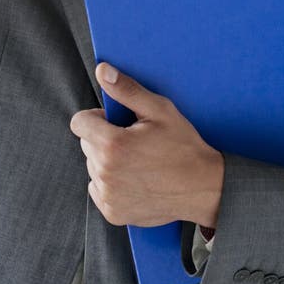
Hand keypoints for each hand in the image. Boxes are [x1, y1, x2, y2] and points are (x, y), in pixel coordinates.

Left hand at [70, 63, 223, 227]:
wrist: (204, 188)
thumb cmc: (183, 146)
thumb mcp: (159, 110)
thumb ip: (126, 90)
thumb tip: (102, 70)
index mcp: (113, 145)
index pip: (79, 123)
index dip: (97, 118)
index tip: (115, 121)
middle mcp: (106, 173)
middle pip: (87, 144)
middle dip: (104, 138)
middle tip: (133, 141)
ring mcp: (109, 196)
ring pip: (93, 167)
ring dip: (107, 161)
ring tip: (137, 161)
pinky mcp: (114, 213)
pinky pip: (99, 189)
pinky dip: (111, 183)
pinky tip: (135, 178)